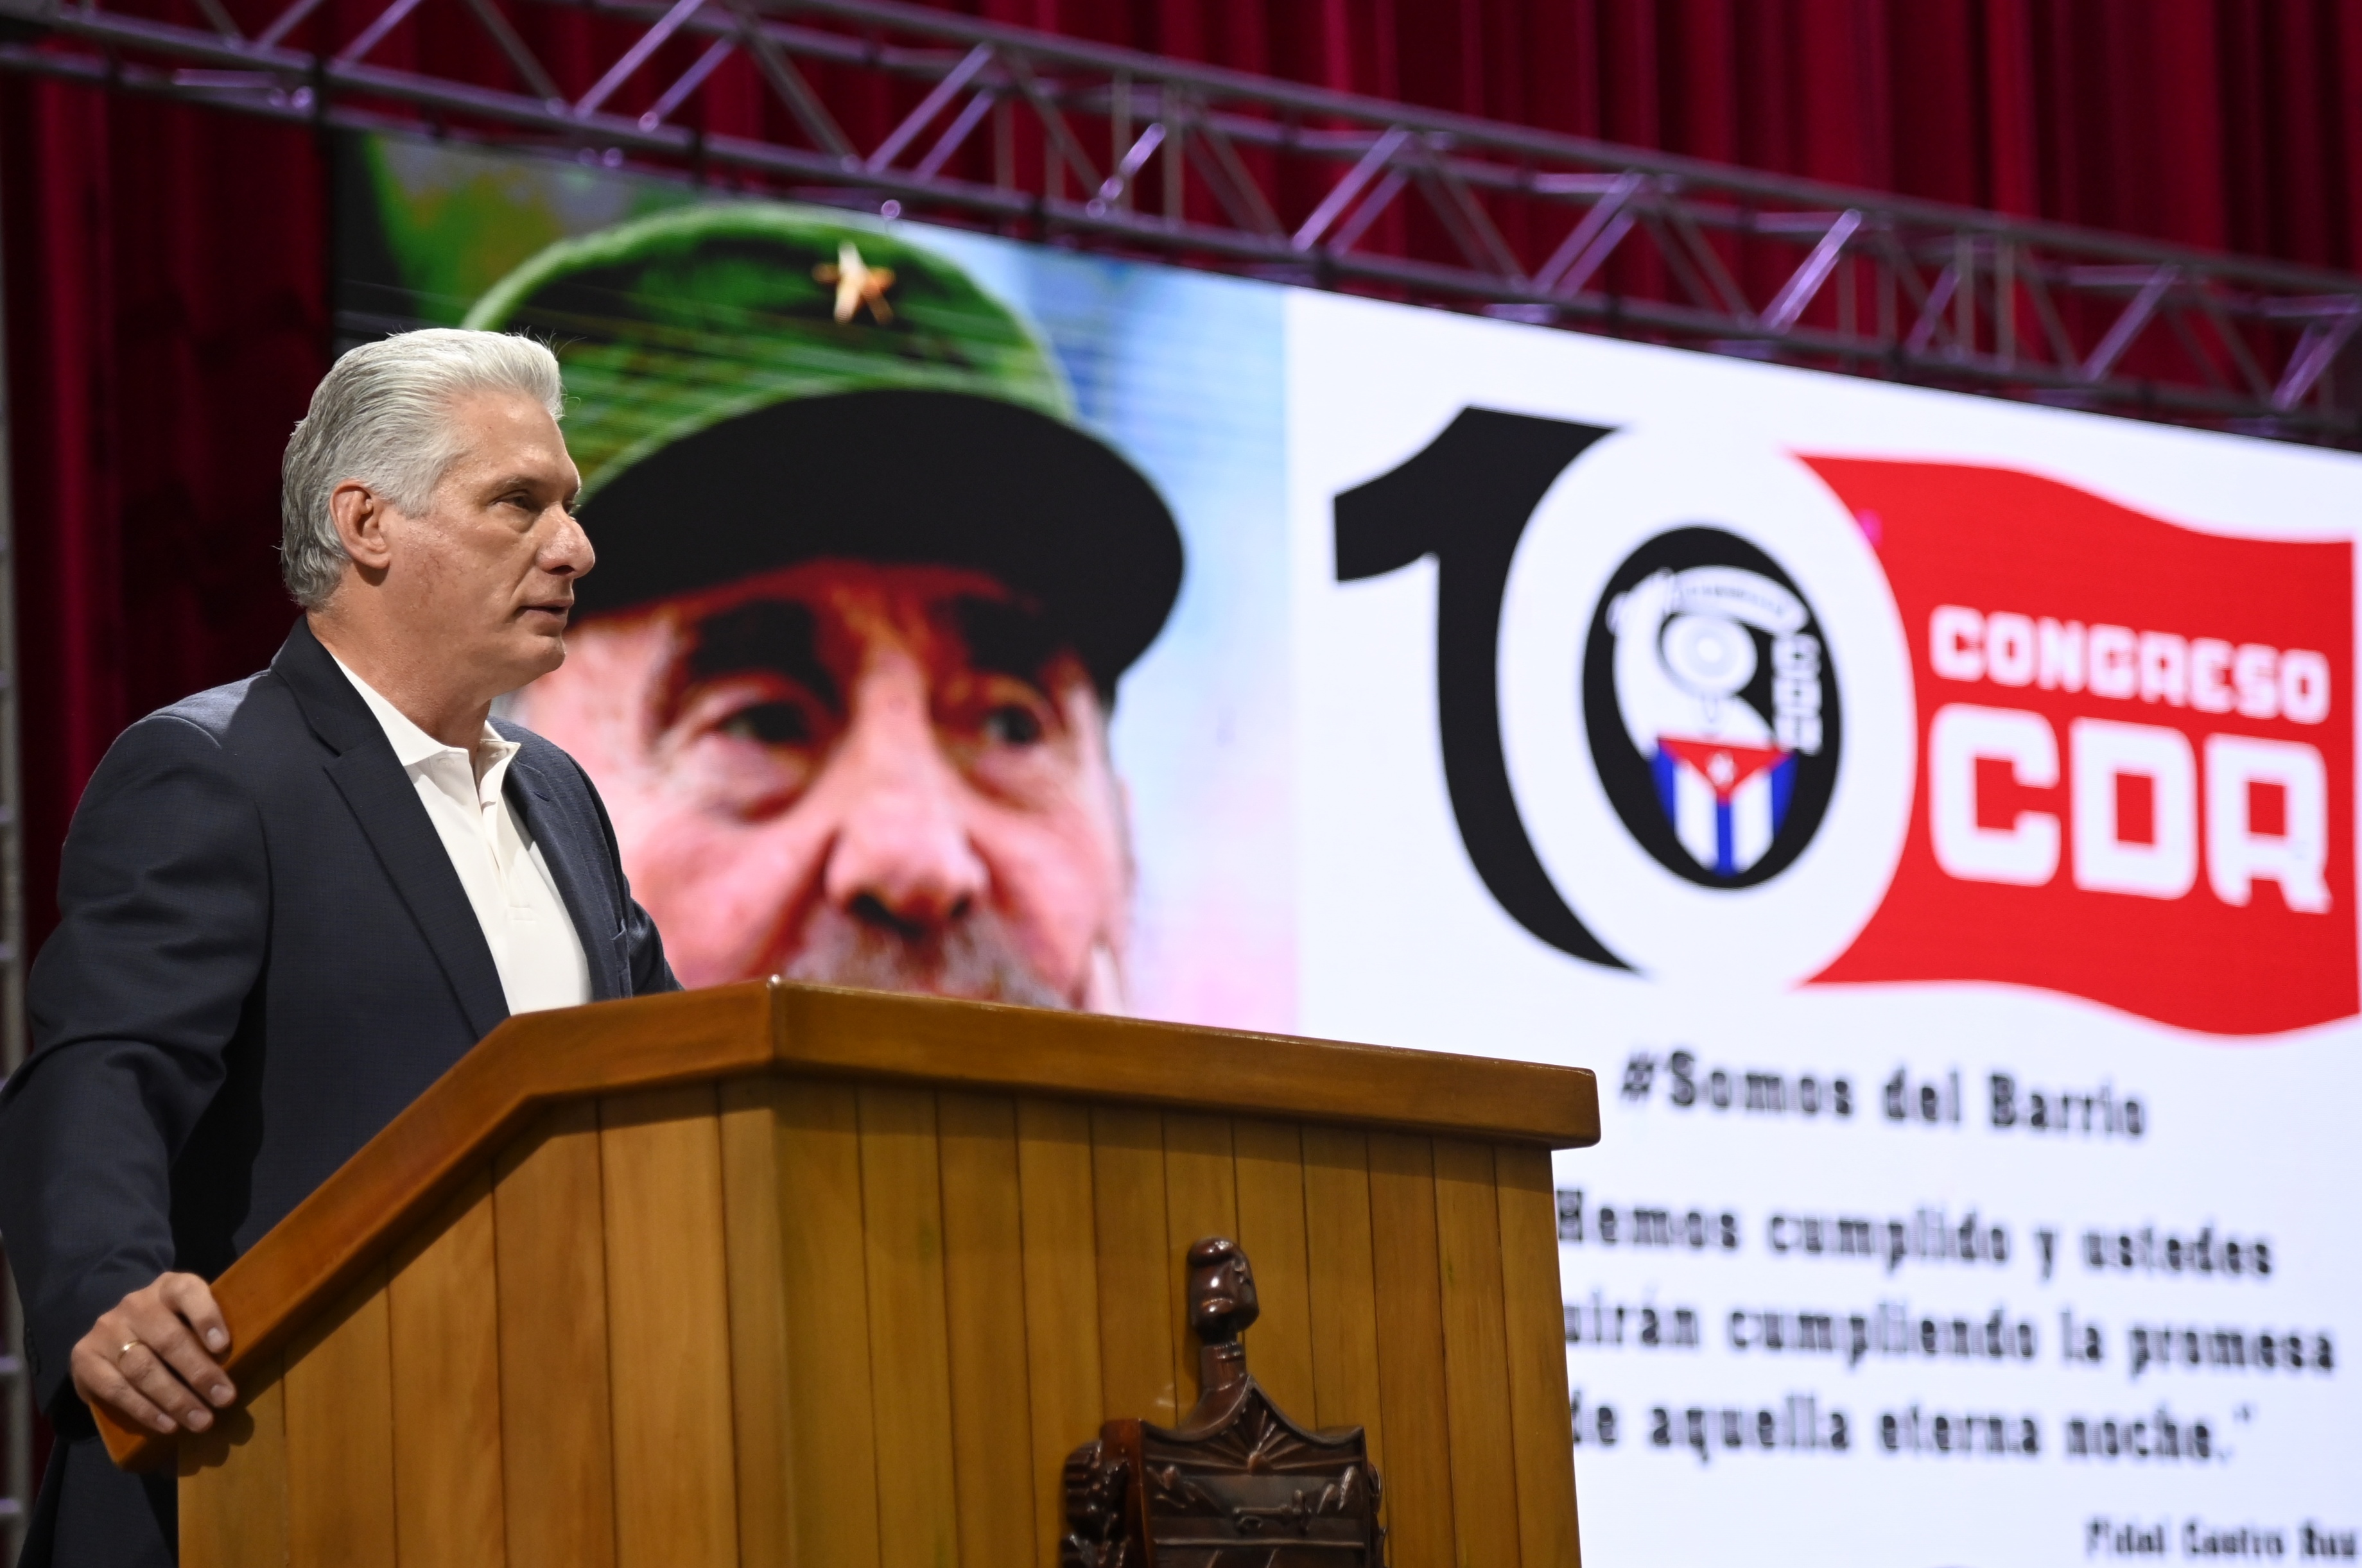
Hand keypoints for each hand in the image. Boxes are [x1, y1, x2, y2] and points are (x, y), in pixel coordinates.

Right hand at [69, 1272, 236, 1434]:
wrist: (114, 1333)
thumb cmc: (169, 1327)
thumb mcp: (189, 1317)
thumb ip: (209, 1331)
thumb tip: (246, 1365)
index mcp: (168, 1287)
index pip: (188, 1292)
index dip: (206, 1316)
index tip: (223, 1346)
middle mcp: (135, 1304)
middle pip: (168, 1339)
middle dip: (199, 1373)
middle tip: (224, 1399)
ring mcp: (107, 1330)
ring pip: (143, 1368)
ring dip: (175, 1399)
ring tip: (201, 1420)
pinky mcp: (85, 1358)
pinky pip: (117, 1389)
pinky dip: (145, 1410)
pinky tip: (168, 1424)